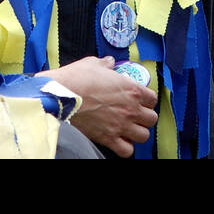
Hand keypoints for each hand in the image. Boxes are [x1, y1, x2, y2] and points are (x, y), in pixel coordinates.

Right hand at [42, 56, 157, 157]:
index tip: (140, 99)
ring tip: (128, 128)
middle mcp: (130, 109)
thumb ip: (105, 64)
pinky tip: (119, 140)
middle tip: (135, 114)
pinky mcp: (108, 138)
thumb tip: (109, 62)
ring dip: (137, 132)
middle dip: (145, 117)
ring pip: (143, 136)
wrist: (61, 96)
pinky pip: (127, 151)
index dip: (147, 99)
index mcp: (131, 89)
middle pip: (152, 119)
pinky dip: (125, 148)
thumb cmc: (77, 78)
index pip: (152, 98)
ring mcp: (120, 125)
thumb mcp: (93, 64)